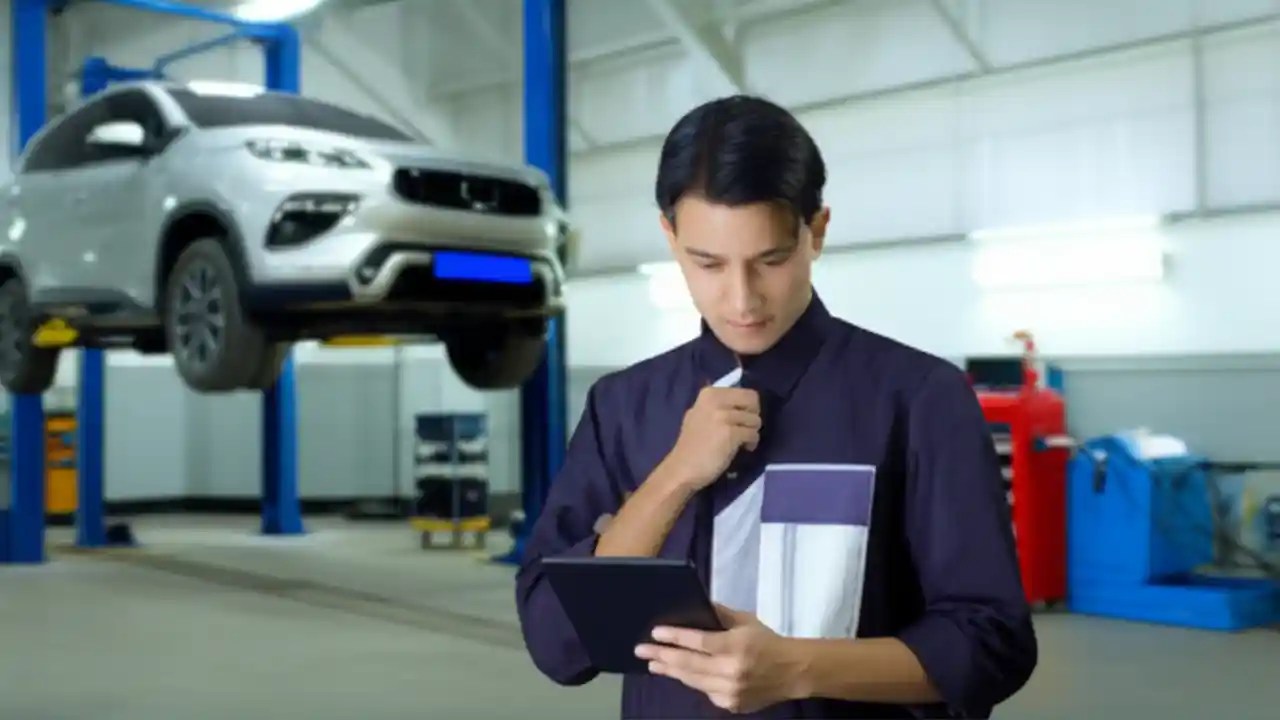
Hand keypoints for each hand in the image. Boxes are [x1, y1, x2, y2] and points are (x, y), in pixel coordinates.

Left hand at [635, 604, 806, 713]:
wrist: (793, 672)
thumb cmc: (767, 642)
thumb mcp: (745, 621)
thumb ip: (719, 614)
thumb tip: (694, 605)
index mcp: (736, 645)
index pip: (698, 641)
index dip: (674, 637)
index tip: (655, 633)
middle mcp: (731, 670)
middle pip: (688, 664)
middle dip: (662, 656)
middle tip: (641, 651)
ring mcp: (730, 691)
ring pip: (692, 680)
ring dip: (671, 671)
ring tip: (654, 665)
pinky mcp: (731, 704)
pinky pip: (704, 692)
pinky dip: (692, 681)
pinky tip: (681, 674)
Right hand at [661, 385, 760, 490]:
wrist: (683, 467)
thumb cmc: (692, 444)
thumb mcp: (699, 414)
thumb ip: (717, 405)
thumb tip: (740, 402)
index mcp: (709, 393)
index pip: (746, 392)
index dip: (749, 407)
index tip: (742, 418)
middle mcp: (716, 400)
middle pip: (753, 402)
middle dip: (753, 416)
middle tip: (746, 428)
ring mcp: (723, 416)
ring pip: (755, 420)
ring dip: (752, 432)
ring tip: (742, 441)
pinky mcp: (730, 433)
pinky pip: (753, 434)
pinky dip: (751, 443)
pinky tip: (743, 449)